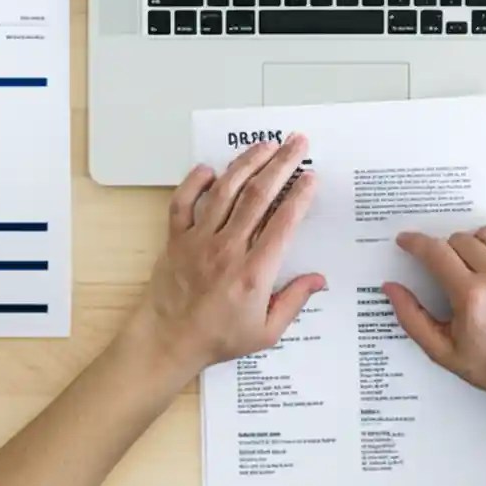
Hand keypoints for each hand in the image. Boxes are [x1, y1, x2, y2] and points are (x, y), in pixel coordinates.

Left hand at [122, 135, 325, 377]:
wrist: (166, 341)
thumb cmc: (217, 339)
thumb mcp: (266, 332)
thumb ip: (294, 301)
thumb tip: (319, 280)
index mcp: (254, 273)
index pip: (283, 222)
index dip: (300, 195)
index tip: (311, 177)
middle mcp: (227, 250)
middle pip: (259, 195)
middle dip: (282, 164)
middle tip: (297, 143)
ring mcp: (199, 241)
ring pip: (226, 191)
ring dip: (247, 163)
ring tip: (265, 145)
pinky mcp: (177, 239)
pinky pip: (184, 202)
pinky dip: (195, 182)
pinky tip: (210, 169)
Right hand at [383, 227, 485, 402]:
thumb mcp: (443, 351)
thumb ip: (411, 318)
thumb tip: (390, 287)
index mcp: (470, 296)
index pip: (435, 252)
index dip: (415, 242)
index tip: (406, 240)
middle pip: (459, 239)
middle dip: (444, 249)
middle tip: (444, 269)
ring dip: (472, 242)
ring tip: (470, 263)